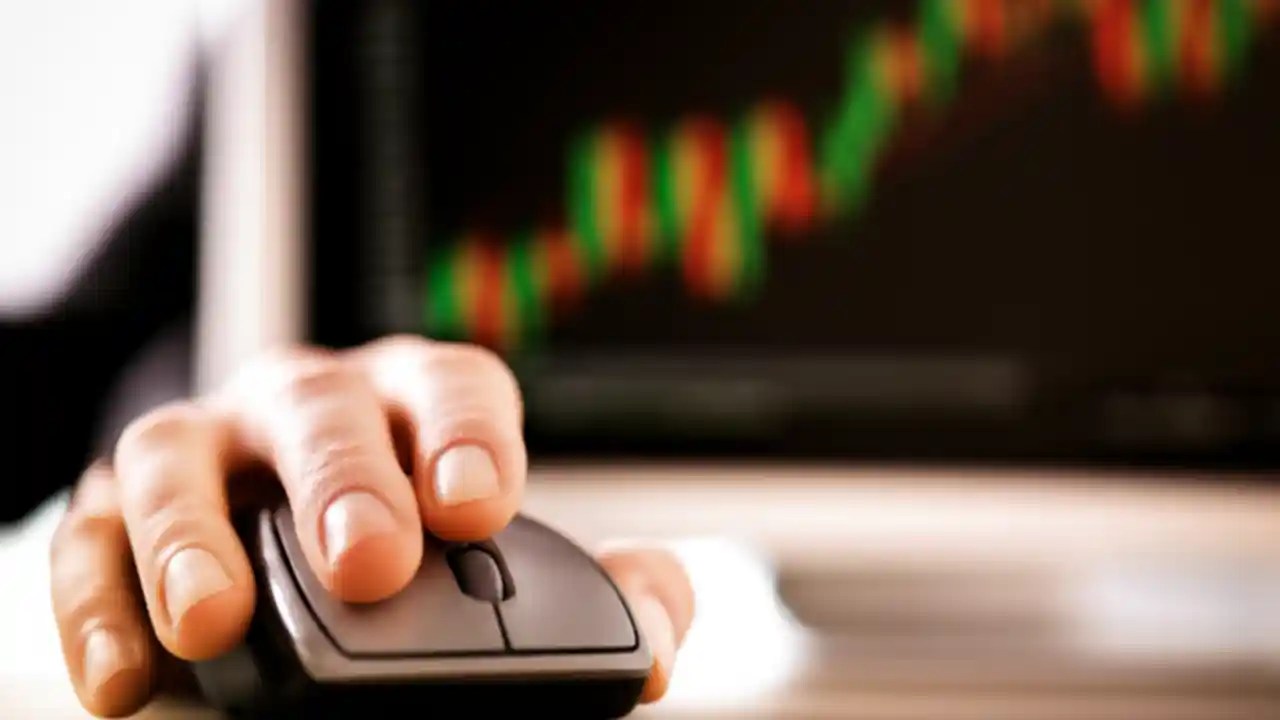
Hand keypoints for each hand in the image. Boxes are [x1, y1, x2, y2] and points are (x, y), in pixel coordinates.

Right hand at [48, 335, 694, 716]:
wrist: (299, 556)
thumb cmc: (416, 553)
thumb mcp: (503, 564)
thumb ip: (602, 594)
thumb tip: (659, 646)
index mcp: (417, 405)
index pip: (452, 383)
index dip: (470, 433)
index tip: (483, 505)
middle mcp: (309, 410)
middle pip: (322, 408)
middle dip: (344, 479)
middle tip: (371, 561)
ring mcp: (210, 453)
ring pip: (178, 456)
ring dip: (195, 535)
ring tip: (216, 617)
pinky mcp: (119, 517)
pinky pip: (90, 540)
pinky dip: (101, 600)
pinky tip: (131, 671)